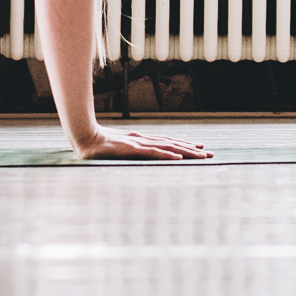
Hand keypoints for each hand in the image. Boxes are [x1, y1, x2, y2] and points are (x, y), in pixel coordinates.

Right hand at [74, 128, 212, 160]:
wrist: (84, 138)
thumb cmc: (97, 145)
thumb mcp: (117, 149)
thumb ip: (127, 150)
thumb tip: (135, 153)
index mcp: (141, 139)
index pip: (168, 142)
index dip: (184, 144)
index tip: (200, 148)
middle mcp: (144, 139)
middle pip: (173, 143)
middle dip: (193, 149)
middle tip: (210, 154)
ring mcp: (139, 143)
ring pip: (168, 147)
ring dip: (186, 151)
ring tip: (202, 156)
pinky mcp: (132, 149)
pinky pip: (153, 152)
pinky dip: (167, 154)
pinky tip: (178, 157)